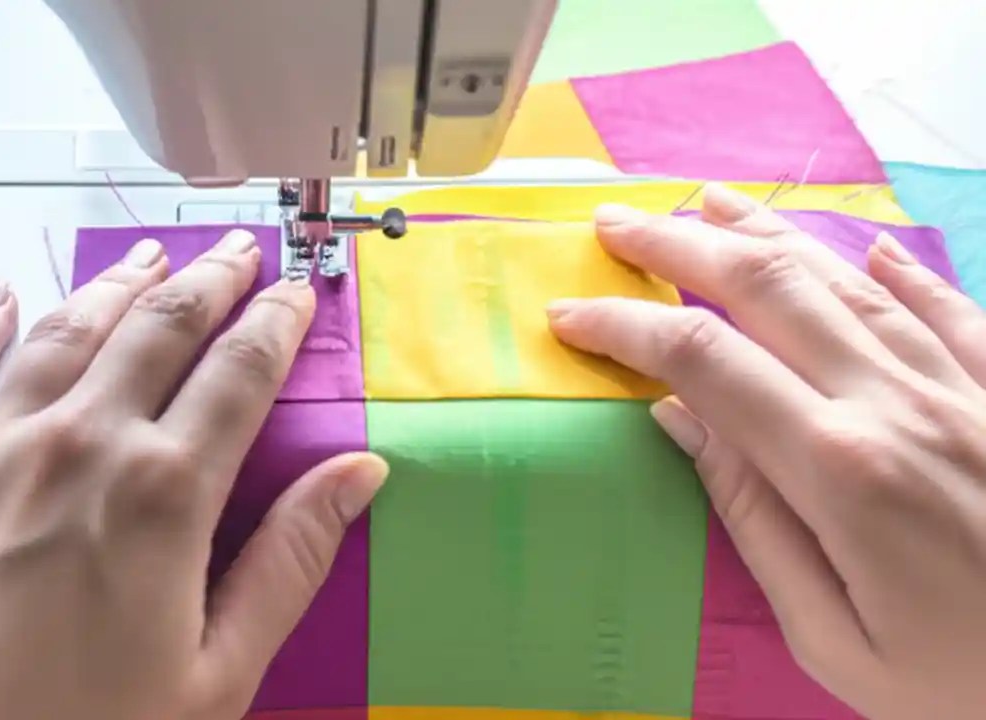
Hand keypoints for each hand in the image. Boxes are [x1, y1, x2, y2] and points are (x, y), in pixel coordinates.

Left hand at [0, 230, 386, 719]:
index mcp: (163, 493)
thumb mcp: (218, 674)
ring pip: (66, 332)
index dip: (276, 323)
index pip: (240, 373)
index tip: (297, 293)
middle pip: (159, 329)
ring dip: (116, 285)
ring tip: (149, 256)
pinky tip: (1, 293)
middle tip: (238, 253)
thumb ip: (289, 561)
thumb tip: (358, 474)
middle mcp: (77, 445)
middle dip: (208, 280)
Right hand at [548, 185, 985, 719]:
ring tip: (705, 204)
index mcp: (840, 466)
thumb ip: (754, 521)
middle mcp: (897, 400)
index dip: (626, 326)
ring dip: (767, 233)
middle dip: (678, 245)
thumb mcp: (834, 641)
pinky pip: (948, 308)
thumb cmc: (962, 685)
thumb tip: (683, 421)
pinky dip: (898, 272)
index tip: (569, 313)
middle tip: (615, 222)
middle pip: (768, 288)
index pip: (704, 360)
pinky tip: (865, 247)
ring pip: (848, 279)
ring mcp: (964, 386)